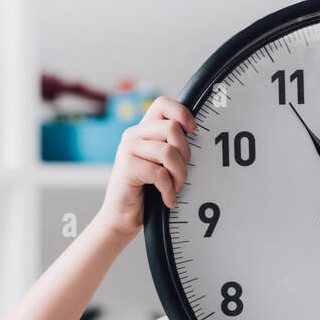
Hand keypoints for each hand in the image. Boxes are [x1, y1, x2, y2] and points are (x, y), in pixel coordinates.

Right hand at [98, 95, 196, 238]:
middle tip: (182, 174)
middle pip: (172, 128)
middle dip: (186, 154)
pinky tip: (168, 200)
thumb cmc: (146, 192)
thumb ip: (172, 147)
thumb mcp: (162, 165)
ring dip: (179, 175)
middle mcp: (134, 134)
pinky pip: (160, 173)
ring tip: (176, 188)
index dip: (182, 113)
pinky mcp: (127, 167)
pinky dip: (169, 190)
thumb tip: (196, 135)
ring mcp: (128, 149)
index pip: (163, 104)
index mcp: (144, 130)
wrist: (122, 216)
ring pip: (168, 151)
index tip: (193, 131)